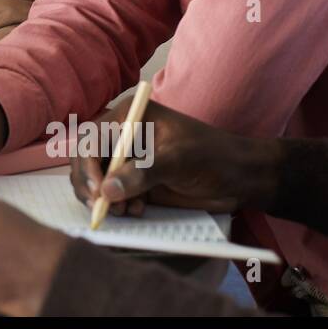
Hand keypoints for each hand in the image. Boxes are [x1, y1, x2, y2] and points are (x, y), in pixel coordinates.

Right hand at [70, 99, 280, 216]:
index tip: (98, 191)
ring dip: (103, 198)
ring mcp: (128, 160)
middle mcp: (123, 136)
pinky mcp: (135, 181)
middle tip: (101, 207)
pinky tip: (136, 210)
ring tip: (123, 211)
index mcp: (129, 117)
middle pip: (87, 159)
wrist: (240, 178)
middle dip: (90, 184)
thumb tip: (107, 190)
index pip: (92, 139)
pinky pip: (112, 194)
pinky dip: (117, 205)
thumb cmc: (213, 156)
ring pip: (96, 179)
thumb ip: (142, 172)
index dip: (88, 165)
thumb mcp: (178, 159)